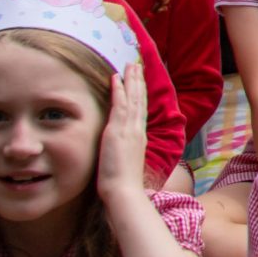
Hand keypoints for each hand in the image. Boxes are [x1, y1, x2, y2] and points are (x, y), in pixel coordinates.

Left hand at [97, 62, 148, 202]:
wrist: (125, 192)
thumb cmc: (124, 184)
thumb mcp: (127, 164)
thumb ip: (126, 153)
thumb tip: (124, 151)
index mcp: (139, 137)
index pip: (140, 110)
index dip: (140, 94)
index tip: (139, 80)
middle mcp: (137, 130)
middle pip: (140, 100)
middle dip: (139, 81)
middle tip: (137, 64)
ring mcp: (129, 130)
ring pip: (133, 99)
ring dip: (132, 80)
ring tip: (130, 65)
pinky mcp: (118, 131)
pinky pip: (120, 106)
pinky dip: (119, 91)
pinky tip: (117, 78)